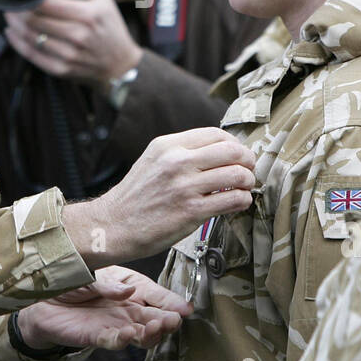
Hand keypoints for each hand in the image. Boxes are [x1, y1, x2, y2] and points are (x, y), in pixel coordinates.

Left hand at [3, 0, 142, 84]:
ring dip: (14, 25)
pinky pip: (33, 56)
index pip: (47, 4)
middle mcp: (78, 36)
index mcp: (88, 16)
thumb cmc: (110, 26)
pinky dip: (18, 43)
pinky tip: (11, 33)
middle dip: (17, 10)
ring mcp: (69, 55)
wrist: (120, 65)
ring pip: (31, 38)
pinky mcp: (62, 69)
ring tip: (9, 14)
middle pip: (35, 21)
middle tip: (8, 1)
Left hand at [16, 266, 190, 350]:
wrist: (42, 297)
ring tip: (156, 327)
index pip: (156, 295)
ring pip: (140, 334)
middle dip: (167, 320)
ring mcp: (114, 324)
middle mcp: (127, 308)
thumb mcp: (92, 274)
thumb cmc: (72, 282)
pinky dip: (122, 340)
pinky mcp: (96, 336)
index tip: (186, 309)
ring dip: (151, 333)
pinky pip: (113, 341)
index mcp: (131, 288)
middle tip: (175, 320)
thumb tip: (128, 291)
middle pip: (154, 317)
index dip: (172, 302)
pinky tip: (128, 335)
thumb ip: (109, 284)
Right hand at [65, 127, 255, 265]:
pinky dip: (242, 200)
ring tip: (244, 188)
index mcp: (168, 145)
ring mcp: (185, 186)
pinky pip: (233, 199)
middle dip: (248, 161)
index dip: (234, 144)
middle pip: (232, 150)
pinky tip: (237, 203)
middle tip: (248, 171)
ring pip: (238, 174)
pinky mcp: (191, 211)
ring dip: (248, 182)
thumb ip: (181, 152)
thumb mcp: (153, 160)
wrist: (112, 226)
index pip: (216, 134)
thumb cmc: (136, 196)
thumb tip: (218, 151)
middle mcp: (177, 162)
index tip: (238, 156)